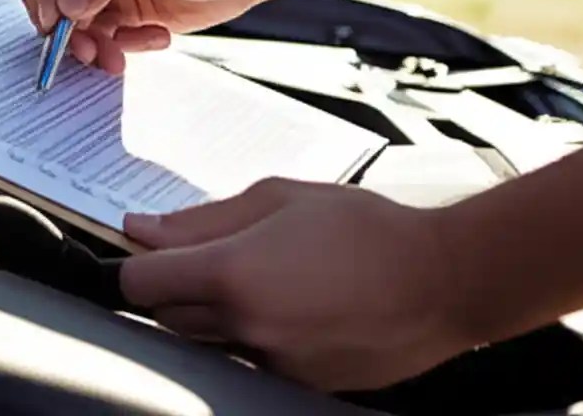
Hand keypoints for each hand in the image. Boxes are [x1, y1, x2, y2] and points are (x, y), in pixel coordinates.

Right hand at [18, 0, 272, 73]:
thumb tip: (65, 4)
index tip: (57, 16)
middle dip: (64, 24)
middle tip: (84, 48)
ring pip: (72, 23)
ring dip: (91, 44)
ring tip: (115, 59)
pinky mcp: (122, 12)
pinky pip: (102, 38)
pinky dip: (121, 47)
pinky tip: (157, 38)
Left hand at [118, 178, 472, 391]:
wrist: (445, 281)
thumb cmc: (366, 228)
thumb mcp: (278, 199)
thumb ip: (200, 219)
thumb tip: (140, 229)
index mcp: (233, 273)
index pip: (139, 283)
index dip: (137, 264)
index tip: (152, 252)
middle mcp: (245, 325)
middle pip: (166, 316)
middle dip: (174, 287)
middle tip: (212, 258)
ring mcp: (271, 361)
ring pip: (204, 341)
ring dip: (211, 314)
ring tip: (262, 280)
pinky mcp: (296, 383)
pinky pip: (247, 359)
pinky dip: (251, 336)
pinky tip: (291, 308)